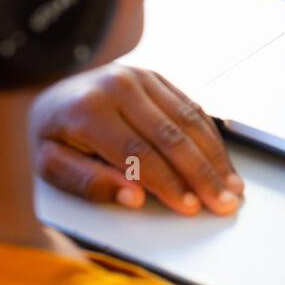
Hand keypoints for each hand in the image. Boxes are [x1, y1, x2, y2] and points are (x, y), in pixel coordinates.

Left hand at [31, 64, 242, 215]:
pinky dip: (211, 137)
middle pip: (171, 136)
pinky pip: (190, 107)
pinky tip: (223, 162)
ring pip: (188, 120)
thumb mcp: (51, 165)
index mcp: (88, 110)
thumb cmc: (53, 137)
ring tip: (233, 187)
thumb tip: (133, 197)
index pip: (138, 153)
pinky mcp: (155, 77)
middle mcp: (118, 86)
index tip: (190, 208)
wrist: (51, 93)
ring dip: (215, 157)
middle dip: (202, 174)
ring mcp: (140, 77)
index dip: (168, 183)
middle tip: (224, 203)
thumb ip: (88, 183)